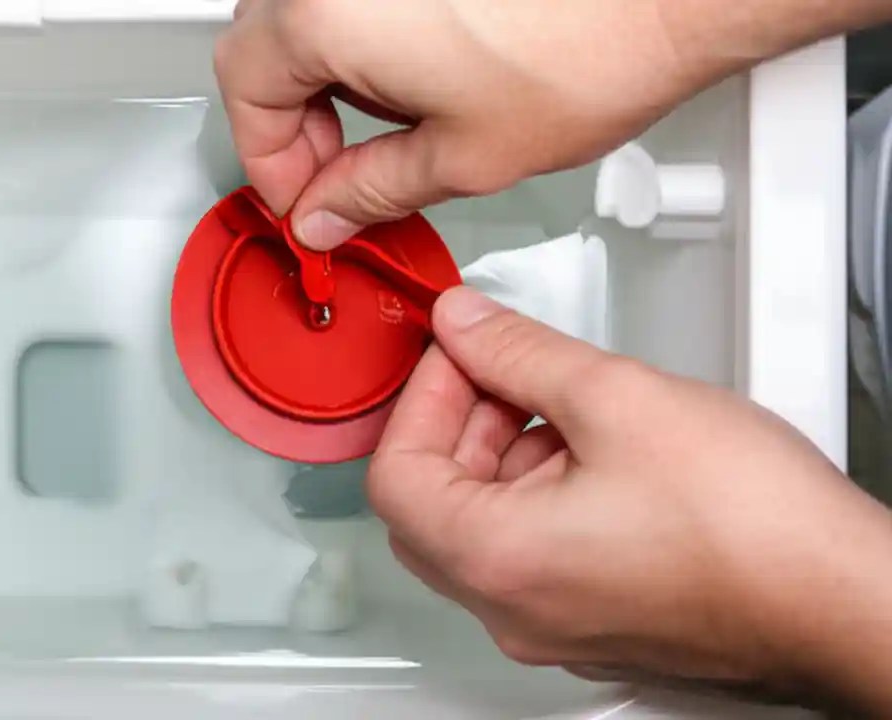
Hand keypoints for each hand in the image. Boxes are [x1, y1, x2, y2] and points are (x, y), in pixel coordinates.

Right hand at [215, 0, 891, 250]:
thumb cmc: (590, 52)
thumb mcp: (459, 159)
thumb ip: (367, 194)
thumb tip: (324, 217)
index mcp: (324, 13)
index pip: (244, 91)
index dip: (268, 163)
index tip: (303, 202)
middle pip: (263, 46)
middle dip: (289, 124)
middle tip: (334, 179)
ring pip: (302, 15)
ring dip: (322, 81)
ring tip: (382, 136)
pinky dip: (361, 41)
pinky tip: (409, 81)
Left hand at [368, 287, 891, 712]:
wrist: (848, 601)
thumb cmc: (756, 528)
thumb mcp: (619, 398)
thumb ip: (519, 352)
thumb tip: (465, 325)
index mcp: (497, 560)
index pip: (397, 474)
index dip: (421, 396)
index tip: (458, 351)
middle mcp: (513, 608)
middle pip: (431, 504)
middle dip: (460, 421)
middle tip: (503, 367)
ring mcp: (553, 624)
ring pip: (483, 525)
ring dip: (504, 451)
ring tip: (567, 402)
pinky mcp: (595, 622)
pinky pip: (531, 551)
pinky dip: (541, 490)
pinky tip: (596, 448)